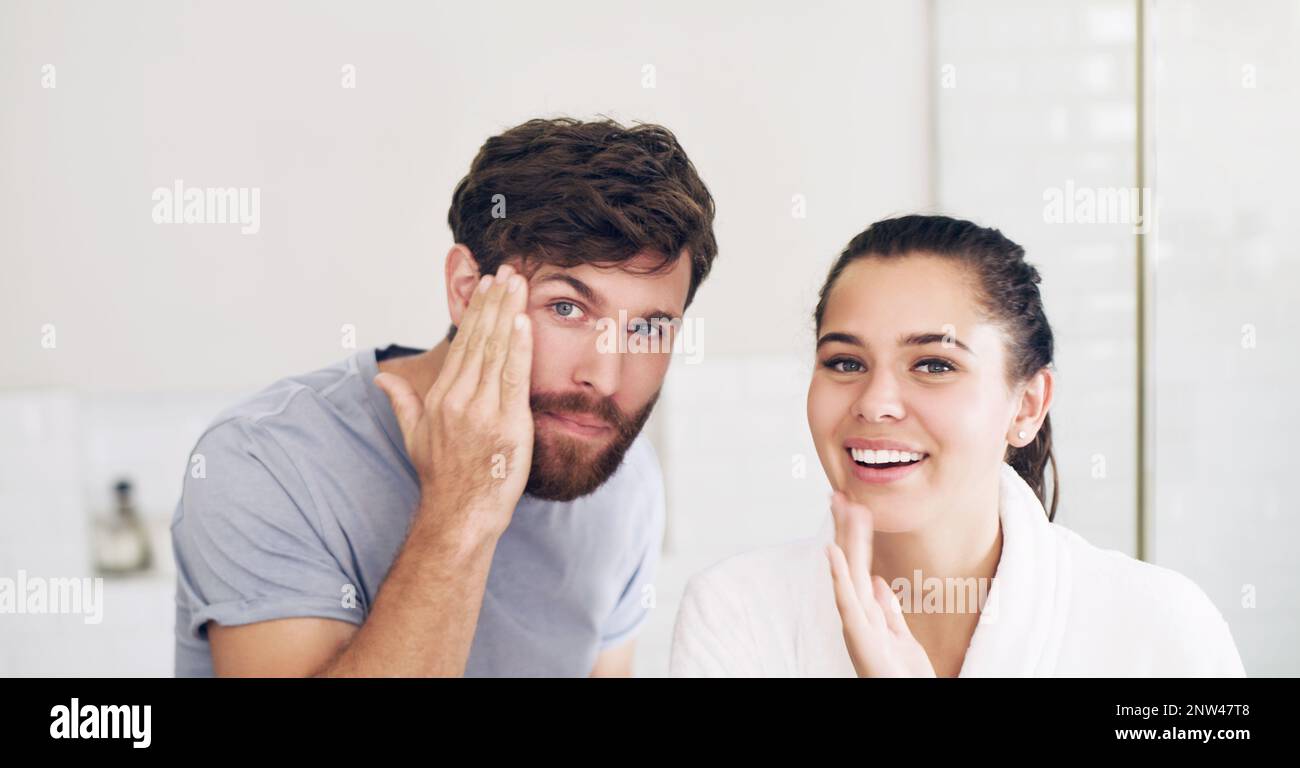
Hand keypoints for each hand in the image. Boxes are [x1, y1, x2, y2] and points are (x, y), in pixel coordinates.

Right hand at [374, 263, 533, 545]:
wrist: (461, 513)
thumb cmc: (442, 477)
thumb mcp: (415, 436)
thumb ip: (402, 401)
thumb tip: (382, 376)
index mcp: (441, 396)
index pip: (462, 344)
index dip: (476, 312)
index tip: (486, 286)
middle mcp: (459, 398)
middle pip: (479, 339)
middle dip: (494, 302)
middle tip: (506, 271)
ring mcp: (483, 409)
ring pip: (496, 351)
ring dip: (508, 313)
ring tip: (518, 284)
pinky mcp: (507, 423)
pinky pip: (514, 377)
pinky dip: (519, 347)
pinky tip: (524, 321)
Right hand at [825, 491, 936, 677]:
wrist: (904, 698)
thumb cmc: (901, 677)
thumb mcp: (901, 638)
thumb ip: (888, 610)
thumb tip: (878, 581)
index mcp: (869, 612)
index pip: (861, 565)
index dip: (857, 536)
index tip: (854, 505)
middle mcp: (859, 615)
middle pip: (852, 562)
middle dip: (846, 528)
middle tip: (840, 494)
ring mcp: (857, 624)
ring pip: (849, 572)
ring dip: (844, 539)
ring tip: (842, 508)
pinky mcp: (859, 636)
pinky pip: (847, 600)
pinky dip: (838, 575)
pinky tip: (832, 551)